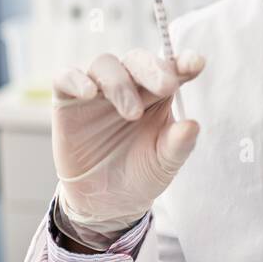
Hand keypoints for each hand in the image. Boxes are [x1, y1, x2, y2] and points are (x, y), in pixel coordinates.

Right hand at [51, 48, 204, 243]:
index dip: (184, 62)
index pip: (173, 68)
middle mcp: (130, 84)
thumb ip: (178, 144)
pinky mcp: (67, 99)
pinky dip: (76, 79)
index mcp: (159, 93)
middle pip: (138, 60)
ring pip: (105, 63)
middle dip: (154, 69)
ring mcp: (98, 89)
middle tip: (167, 87)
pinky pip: (66, 77)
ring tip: (132, 113)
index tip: (196, 64)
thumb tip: (193, 124)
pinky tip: (88, 93)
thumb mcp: (164, 163)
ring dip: (120, 83)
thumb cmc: (141, 173)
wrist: (105, 201)